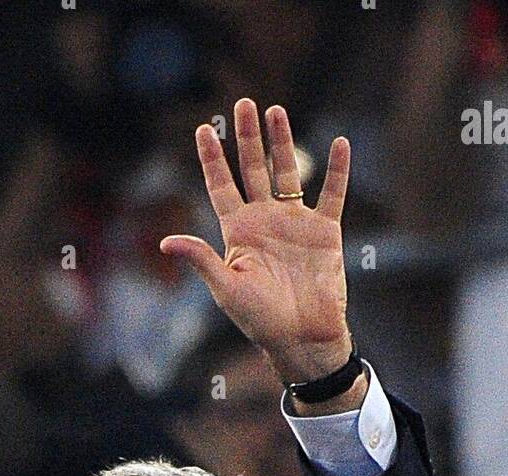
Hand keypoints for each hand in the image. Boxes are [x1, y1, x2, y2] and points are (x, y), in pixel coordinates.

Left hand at [160, 98, 352, 383]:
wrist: (302, 338)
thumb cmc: (260, 320)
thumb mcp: (226, 288)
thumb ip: (201, 259)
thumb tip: (166, 241)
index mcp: (238, 232)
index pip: (222, 186)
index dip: (212, 159)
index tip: (203, 130)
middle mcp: (265, 221)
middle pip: (254, 169)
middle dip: (247, 137)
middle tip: (244, 104)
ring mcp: (295, 223)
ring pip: (288, 172)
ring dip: (282, 141)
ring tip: (275, 111)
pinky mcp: (325, 231)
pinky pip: (332, 194)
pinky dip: (338, 170)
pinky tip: (341, 143)